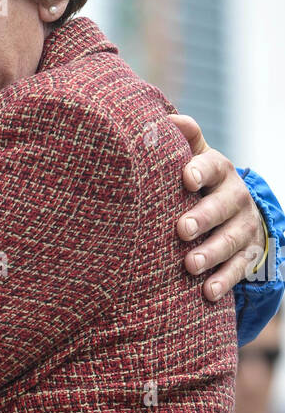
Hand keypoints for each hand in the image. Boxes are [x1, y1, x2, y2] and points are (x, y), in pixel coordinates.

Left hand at [170, 114, 265, 300]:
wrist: (237, 215)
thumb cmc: (202, 186)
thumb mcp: (196, 160)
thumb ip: (184, 142)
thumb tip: (164, 119)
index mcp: (219, 171)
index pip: (213, 166)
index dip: (201, 170)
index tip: (186, 178)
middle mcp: (236, 197)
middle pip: (223, 206)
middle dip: (204, 217)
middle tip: (181, 229)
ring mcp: (244, 227)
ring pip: (231, 240)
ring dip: (211, 253)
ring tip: (190, 265)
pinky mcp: (247, 255)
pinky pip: (238, 269)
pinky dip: (223, 280)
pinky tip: (206, 292)